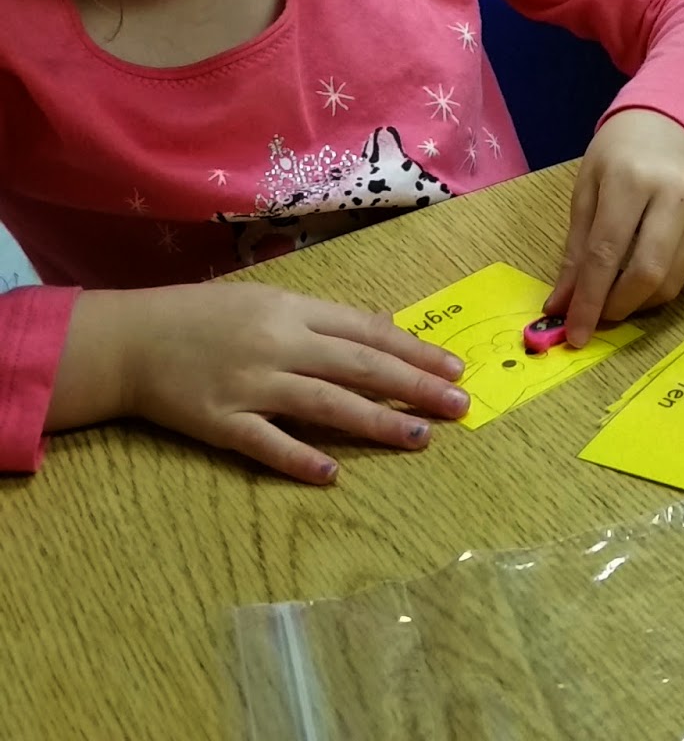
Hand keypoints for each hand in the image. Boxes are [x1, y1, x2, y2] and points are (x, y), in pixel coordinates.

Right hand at [59, 284, 468, 483]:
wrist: (133, 340)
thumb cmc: (209, 317)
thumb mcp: (273, 300)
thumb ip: (327, 318)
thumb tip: (383, 325)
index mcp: (296, 311)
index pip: (369, 333)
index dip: (415, 351)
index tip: (455, 369)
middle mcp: (280, 345)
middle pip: (359, 367)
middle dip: (414, 386)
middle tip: (458, 405)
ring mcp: (251, 385)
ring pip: (325, 404)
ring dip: (376, 421)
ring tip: (419, 438)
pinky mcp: (220, 423)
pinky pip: (265, 443)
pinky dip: (299, 458)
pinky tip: (333, 474)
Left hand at [548, 109, 683, 346]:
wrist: (672, 123)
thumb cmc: (619, 152)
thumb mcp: (586, 189)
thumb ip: (575, 249)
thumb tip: (561, 305)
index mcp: (631, 179)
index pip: (607, 253)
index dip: (588, 300)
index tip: (573, 334)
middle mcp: (673, 197)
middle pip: (647, 274)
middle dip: (616, 307)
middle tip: (593, 318)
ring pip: (669, 283)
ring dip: (635, 304)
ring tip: (611, 298)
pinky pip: (681, 276)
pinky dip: (654, 289)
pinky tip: (635, 280)